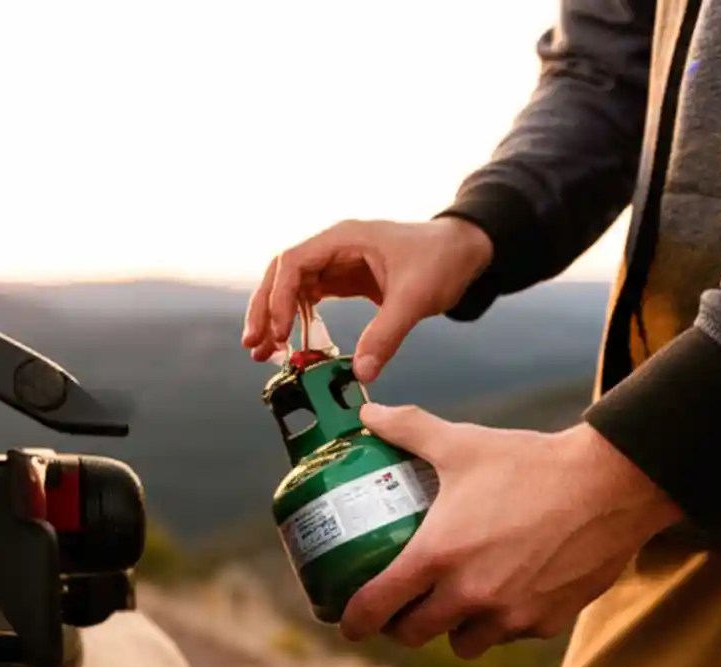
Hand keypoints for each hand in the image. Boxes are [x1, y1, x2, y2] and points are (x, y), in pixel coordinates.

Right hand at [241, 217, 492, 381]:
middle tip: (254, 345)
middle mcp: (333, 247)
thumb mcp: (416, 297)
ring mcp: (336, 263)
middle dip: (265, 309)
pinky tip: (291, 345)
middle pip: (281, 275)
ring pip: (291, 288)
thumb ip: (386, 335)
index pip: (293, 262)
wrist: (465, 249)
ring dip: (275, 318)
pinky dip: (297, 321)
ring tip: (263, 352)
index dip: (280, 297)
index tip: (280, 331)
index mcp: (344, 238)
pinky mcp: (344, 279)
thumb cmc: (442, 259)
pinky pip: (310, 299)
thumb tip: (361, 373)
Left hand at [339, 404, 683, 658]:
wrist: (609, 486)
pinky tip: (500, 593)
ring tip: (448, 604)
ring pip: (462, 643)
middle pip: (414, 634)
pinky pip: (507, 635)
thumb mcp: (461, 443)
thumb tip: (369, 414)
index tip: (348, 622)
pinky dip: (498, 622)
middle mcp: (469, 594)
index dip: (356, 619)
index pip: (378, 605)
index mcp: (438, 555)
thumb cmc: (530, 464)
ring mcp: (509, 614)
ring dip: (449, 628)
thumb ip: (408, 429)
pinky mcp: (545, 621)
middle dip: (400, 625)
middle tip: (399, 607)